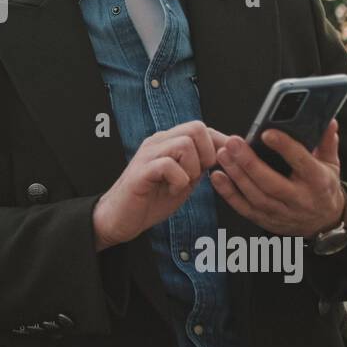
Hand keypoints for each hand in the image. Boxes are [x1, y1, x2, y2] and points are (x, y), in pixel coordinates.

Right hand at [93, 121, 228, 249]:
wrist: (120, 218)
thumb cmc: (151, 200)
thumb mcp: (184, 180)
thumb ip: (199, 166)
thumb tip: (224, 155)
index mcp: (168, 142)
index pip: (201, 128)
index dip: (219, 143)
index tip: (225, 162)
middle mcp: (158, 142)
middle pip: (196, 128)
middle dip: (206, 154)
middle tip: (198, 175)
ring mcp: (148, 154)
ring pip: (185, 144)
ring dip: (192, 169)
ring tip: (182, 184)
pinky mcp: (140, 171)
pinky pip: (168, 165)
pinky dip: (178, 180)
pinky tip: (171, 190)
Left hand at [209, 120, 345, 238]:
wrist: (323, 223)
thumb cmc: (323, 188)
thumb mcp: (331, 164)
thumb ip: (327, 142)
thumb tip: (328, 121)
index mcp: (318, 182)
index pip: (301, 162)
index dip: (284, 147)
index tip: (267, 133)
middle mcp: (300, 200)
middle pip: (271, 183)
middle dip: (250, 163)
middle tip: (233, 143)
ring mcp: (282, 213)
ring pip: (256, 196)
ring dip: (237, 175)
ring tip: (223, 155)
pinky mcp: (266, 220)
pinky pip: (244, 208)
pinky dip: (229, 193)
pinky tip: (217, 177)